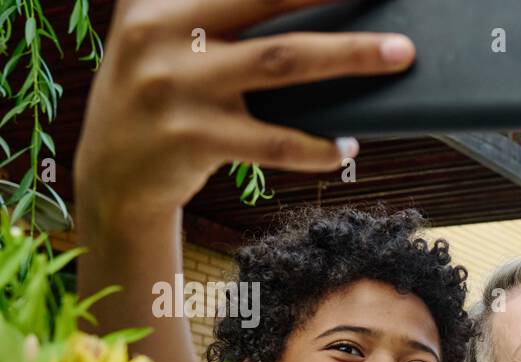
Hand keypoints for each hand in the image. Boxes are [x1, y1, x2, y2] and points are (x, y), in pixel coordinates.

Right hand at [74, 0, 416, 222]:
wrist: (113, 176)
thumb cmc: (165, 96)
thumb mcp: (166, 36)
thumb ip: (217, 11)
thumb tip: (313, 8)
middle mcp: (160, 31)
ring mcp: (175, 85)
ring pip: (283, 61)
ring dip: (350, 55)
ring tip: (398, 55)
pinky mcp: (191, 139)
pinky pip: (273, 140)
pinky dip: (317, 146)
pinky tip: (347, 145)